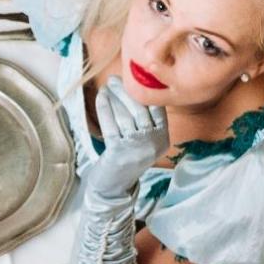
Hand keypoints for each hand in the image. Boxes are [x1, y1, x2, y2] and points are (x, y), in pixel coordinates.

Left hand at [83, 76, 169, 197]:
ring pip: (124, 115)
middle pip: (139, 109)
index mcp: (163, 138)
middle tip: (114, 80)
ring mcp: (137, 148)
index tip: (132, 78)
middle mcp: (153, 143)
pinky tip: (100, 97)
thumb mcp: (144, 139)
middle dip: (126, 91)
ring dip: (113, 97)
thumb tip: (134, 87)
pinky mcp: (119, 152)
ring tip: (107, 87)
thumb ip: (145, 119)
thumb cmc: (127, 155)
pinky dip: (104, 108)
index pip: (157, 108)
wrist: (114, 185)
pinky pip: (110, 124)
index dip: (144, 91)